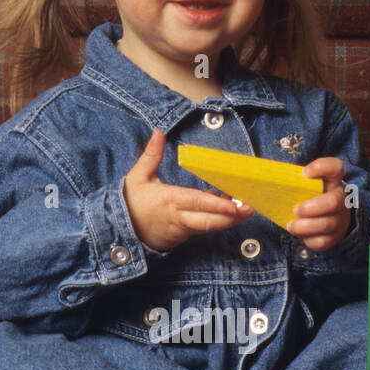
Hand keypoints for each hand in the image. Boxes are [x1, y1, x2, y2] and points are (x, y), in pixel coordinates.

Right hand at [123, 127, 253, 251]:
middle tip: (250, 208)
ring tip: (244, 207)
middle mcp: (178, 218)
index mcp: (168, 200)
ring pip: (208, 226)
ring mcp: (182, 230)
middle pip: (209, 221)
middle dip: (232, 217)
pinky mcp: (183, 236)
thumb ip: (151, 155)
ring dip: (227, 219)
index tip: (234, 205)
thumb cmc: (129, 203)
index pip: (197, 202)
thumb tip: (158, 132)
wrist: (119, 231)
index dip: (217, 205)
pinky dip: (215, 219)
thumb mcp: (137, 177)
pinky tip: (228, 209)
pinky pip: (202, 227)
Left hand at [287, 157, 351, 250]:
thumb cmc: (312, 198)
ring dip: (305, 226)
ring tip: (291, 225)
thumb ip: (296, 180)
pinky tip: (301, 235)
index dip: (322, 168)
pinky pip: (323, 241)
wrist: (330, 218)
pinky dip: (309, 240)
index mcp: (332, 181)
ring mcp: (339, 219)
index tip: (305, 173)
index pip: (335, 167)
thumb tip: (265, 179)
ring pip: (327, 224)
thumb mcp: (308, 185)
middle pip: (333, 202)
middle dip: (311, 207)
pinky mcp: (334, 236)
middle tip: (296, 210)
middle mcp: (340, 199)